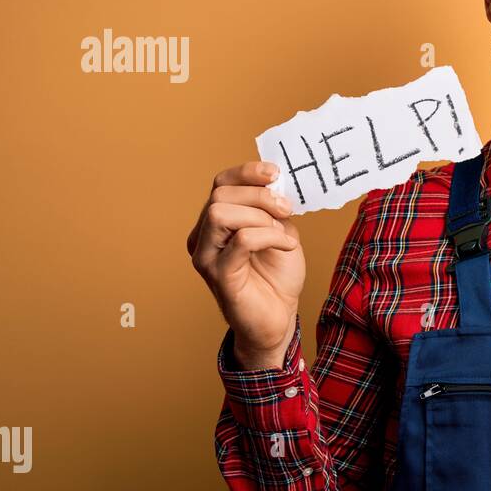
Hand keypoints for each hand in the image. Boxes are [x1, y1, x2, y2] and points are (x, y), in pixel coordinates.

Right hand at [187, 160, 303, 368]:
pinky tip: (287, 246)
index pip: (221, 184)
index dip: (247, 173)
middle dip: (259, 195)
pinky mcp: (219, 275)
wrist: (279, 318)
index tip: (275, 173)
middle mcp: (203, 237)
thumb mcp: (280, 231)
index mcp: (215, 223)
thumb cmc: (276, 276)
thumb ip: (273, 208)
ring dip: (259, 216)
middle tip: (286, 210)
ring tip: (282, 232)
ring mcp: (206, 257)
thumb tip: (275, 183)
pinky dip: (269, 236)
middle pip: (220, 194)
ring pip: (220, 213)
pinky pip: (241, 240)